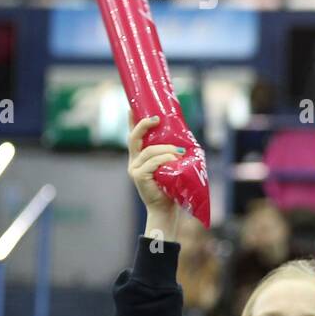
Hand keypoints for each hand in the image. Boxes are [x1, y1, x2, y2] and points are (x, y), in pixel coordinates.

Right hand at [127, 115, 181, 238]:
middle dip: (144, 125)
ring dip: (166, 149)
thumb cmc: (171, 186)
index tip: (132, 107)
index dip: (132, 121)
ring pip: (149, 151)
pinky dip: (165, 159)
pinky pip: (152, 162)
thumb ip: (170, 152)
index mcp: (139, 157)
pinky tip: (174, 160)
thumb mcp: (171, 165)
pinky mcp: (138, 176)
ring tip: (179, 152)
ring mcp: (134, 169)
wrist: (167, 207)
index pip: (133, 136)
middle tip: (156, 119)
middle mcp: (134, 161)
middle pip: (134, 138)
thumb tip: (183, 139)